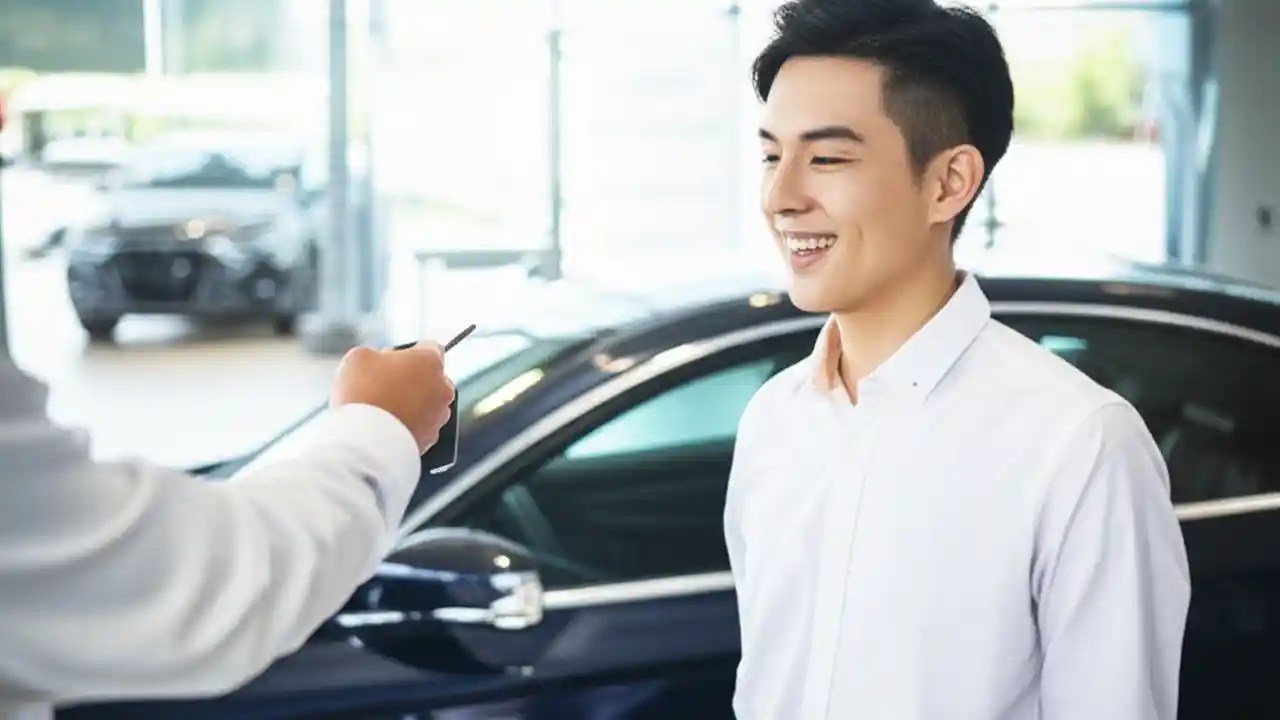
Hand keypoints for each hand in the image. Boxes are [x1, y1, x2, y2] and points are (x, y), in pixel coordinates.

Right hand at [330, 341, 455, 453]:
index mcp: (430, 362)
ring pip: (428, 404)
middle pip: (431, 378)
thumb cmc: (363, 394)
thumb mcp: (359, 358)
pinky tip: (387, 426)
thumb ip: (376, 355)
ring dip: (412, 404)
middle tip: (384, 385)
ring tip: (383, 409)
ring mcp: (439, 417)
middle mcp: (442, 389)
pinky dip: (409, 425)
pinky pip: (421, 427)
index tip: (395, 359)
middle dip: (412, 379)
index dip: (410, 351)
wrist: (365, 442)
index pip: (430, 348)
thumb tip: (380, 364)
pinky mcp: (431, 440)